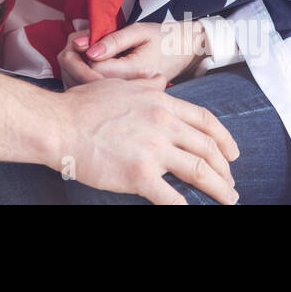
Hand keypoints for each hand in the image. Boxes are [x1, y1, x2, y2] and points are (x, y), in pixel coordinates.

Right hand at [54, 78, 238, 203]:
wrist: (57, 124)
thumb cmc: (82, 106)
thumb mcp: (119, 86)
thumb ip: (145, 84)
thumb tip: (161, 80)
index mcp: (160, 102)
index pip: (205, 120)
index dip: (225, 139)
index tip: (233, 153)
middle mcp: (162, 124)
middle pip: (208, 148)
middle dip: (225, 169)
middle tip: (230, 183)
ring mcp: (152, 150)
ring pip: (200, 172)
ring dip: (219, 189)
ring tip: (227, 198)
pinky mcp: (139, 175)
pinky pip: (172, 198)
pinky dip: (187, 208)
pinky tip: (192, 211)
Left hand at [59, 21, 203, 88]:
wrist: (182, 52)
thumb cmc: (162, 38)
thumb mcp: (140, 31)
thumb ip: (113, 40)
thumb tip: (88, 51)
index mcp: (136, 71)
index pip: (94, 72)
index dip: (79, 56)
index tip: (79, 40)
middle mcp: (131, 91)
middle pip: (85, 84)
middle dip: (71, 62)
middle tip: (74, 43)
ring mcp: (126, 99)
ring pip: (85, 91)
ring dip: (74, 69)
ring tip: (81, 50)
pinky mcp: (122, 100)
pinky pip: (93, 93)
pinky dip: (81, 77)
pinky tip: (86, 63)